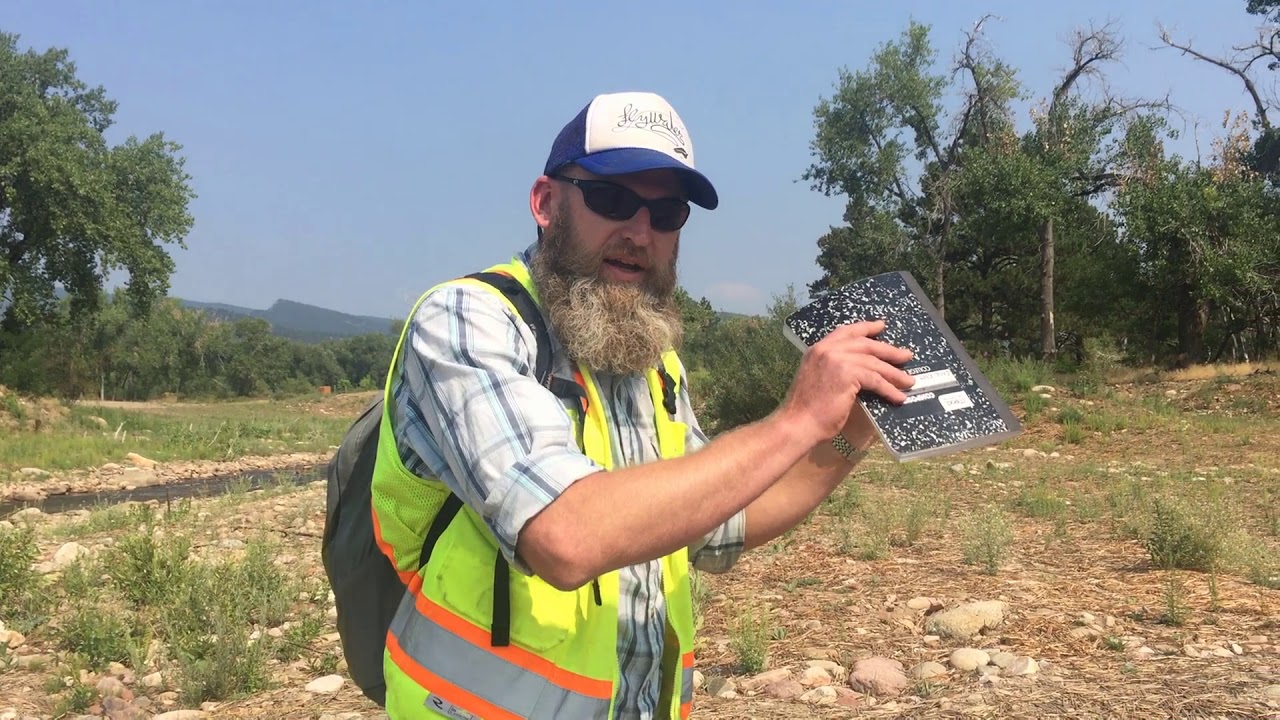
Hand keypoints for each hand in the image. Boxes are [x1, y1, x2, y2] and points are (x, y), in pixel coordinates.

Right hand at [779, 320, 914, 445]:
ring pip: (873, 363)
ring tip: (909, 381)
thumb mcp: (818, 379)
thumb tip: (859, 372)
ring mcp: (837, 360)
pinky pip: (875, 380)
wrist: (798, 423)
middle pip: (865, 344)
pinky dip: (889, 389)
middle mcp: (827, 350)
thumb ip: (833, 368)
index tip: (881, 326)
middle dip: (889, 350)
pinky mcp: (848, 374)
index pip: (846, 332)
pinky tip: (898, 397)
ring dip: (894, 373)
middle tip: (906, 355)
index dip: (866, 328)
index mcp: (818, 349)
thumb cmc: (806, 409)